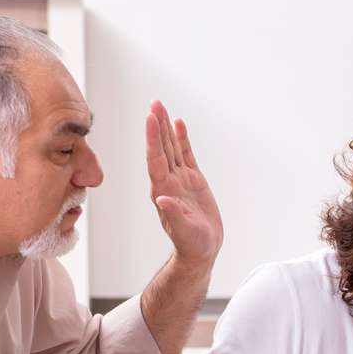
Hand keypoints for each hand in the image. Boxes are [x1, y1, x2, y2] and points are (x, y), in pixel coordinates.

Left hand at [146, 100, 221, 264]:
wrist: (201, 249)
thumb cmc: (192, 243)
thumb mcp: (183, 230)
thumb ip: (173, 215)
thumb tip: (162, 198)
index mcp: (163, 190)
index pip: (155, 159)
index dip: (153, 139)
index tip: (151, 119)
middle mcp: (168, 181)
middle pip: (161, 148)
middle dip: (157, 126)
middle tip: (154, 104)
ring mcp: (180, 179)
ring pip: (172, 148)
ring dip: (166, 128)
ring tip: (161, 107)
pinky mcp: (193, 180)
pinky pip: (186, 155)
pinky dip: (182, 139)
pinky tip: (179, 125)